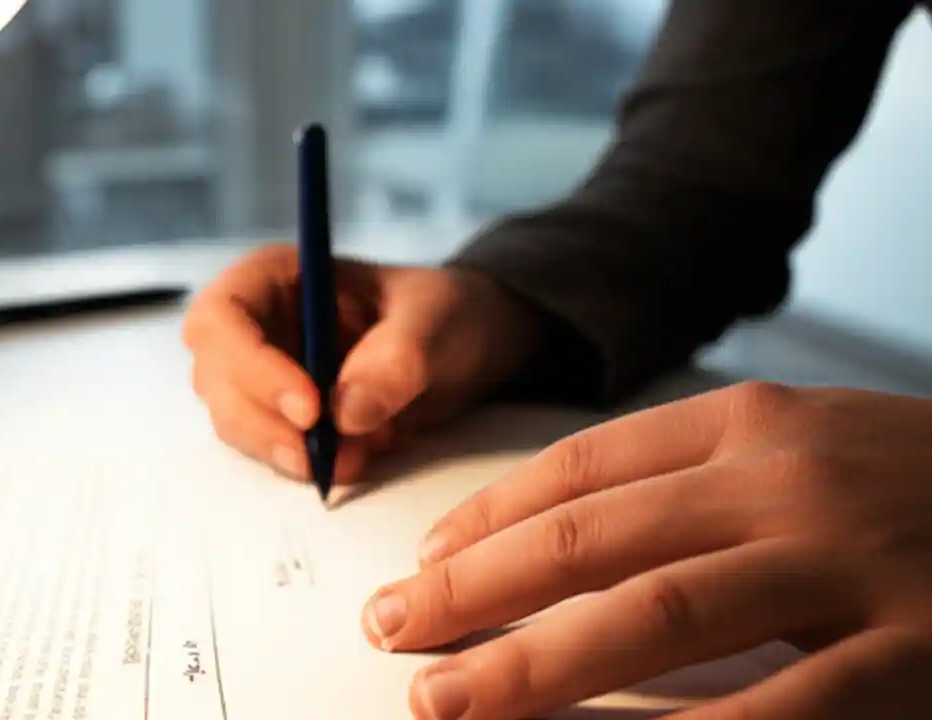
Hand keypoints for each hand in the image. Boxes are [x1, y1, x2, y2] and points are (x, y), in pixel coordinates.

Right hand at [182, 245, 540, 482]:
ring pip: (234, 420)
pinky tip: (350, 461)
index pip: (223, 315)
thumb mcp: (437, 319)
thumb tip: (348, 412)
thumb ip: (397, 357)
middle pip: (215, 375)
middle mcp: (255, 323)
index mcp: (276, 276)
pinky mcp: (280, 418)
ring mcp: (261, 374)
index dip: (251, 364)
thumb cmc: (445, 311)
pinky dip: (301, 464)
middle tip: (319, 452)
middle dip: (261, 420)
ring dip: (282, 450)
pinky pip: (267, 448)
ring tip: (351, 458)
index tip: (307, 408)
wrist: (465, 347)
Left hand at [360, 382, 931, 718]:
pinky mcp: (916, 662)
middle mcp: (793, 481)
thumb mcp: (810, 453)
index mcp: (756, 423)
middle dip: (469, 592)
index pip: (582, 468)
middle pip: (591, 539)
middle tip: (386, 632)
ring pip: (654, 618)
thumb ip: (693, 480)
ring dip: (529, 667)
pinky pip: (766, 715)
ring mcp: (857, 568)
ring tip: (440, 703)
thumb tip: (546, 541)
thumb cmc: (921, 492)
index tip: (419, 565)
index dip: (486, 521)